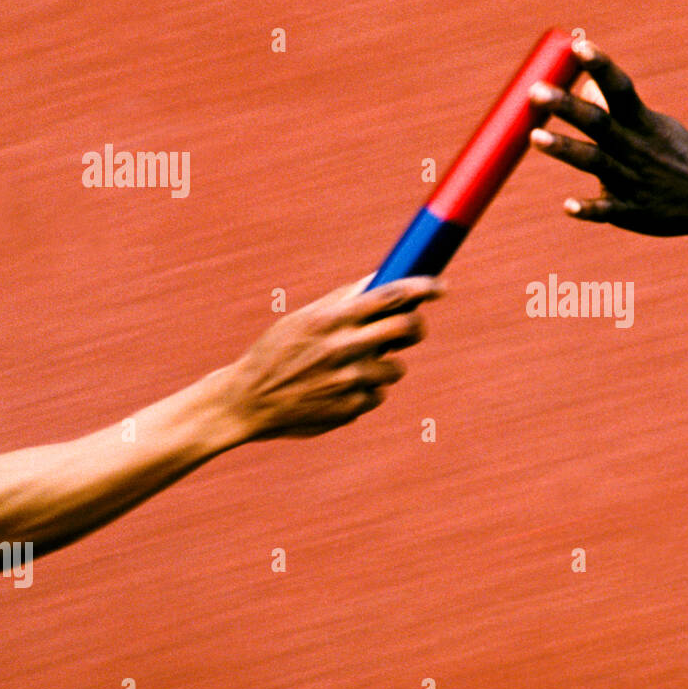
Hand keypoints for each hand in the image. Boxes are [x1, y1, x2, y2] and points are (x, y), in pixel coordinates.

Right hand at [215, 276, 442, 440]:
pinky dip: (364, 392)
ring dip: (385, 366)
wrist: (246, 402)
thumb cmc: (276, 353)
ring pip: (397, 368)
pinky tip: (336, 392)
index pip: (391, 295)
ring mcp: (349, 381)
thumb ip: (342, 302)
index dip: (423, 288)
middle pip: (407, 327)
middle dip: (415, 327)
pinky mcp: (351, 409)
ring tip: (352, 368)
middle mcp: (344, 347)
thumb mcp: (302, 319)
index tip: (441, 287)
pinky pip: (377, 395)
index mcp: (331, 318)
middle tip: (410, 329)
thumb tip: (380, 279)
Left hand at [528, 41, 687, 235]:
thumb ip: (617, 109)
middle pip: (598, 122)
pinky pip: (609, 210)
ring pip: (596, 162)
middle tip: (535, 91)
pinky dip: (589, 208)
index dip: (599, 66)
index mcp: (643, 122)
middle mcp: (636, 148)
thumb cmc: (679, 156)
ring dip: (566, 149)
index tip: (578, 46)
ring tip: (535, 136)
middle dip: (566, 106)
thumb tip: (583, 87)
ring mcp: (634, 180)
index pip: (619, 88)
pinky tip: (568, 206)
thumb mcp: (654, 126)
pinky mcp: (633, 212)